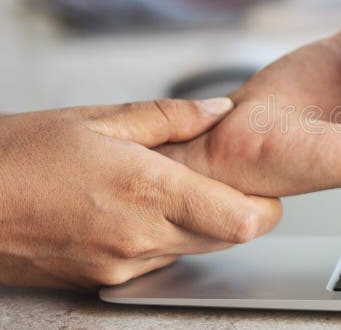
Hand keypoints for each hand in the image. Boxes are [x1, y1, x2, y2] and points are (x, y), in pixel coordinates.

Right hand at [0, 98, 280, 289]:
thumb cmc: (20, 155)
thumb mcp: (98, 118)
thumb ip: (171, 117)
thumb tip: (219, 110)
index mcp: (148, 190)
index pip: (243, 221)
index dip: (265, 207)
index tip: (263, 188)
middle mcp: (140, 237)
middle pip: (228, 238)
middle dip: (236, 212)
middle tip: (217, 181)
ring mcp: (121, 265)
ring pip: (193, 250)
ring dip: (197, 224)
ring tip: (163, 189)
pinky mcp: (103, 281)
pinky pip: (156, 261)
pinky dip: (162, 238)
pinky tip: (133, 210)